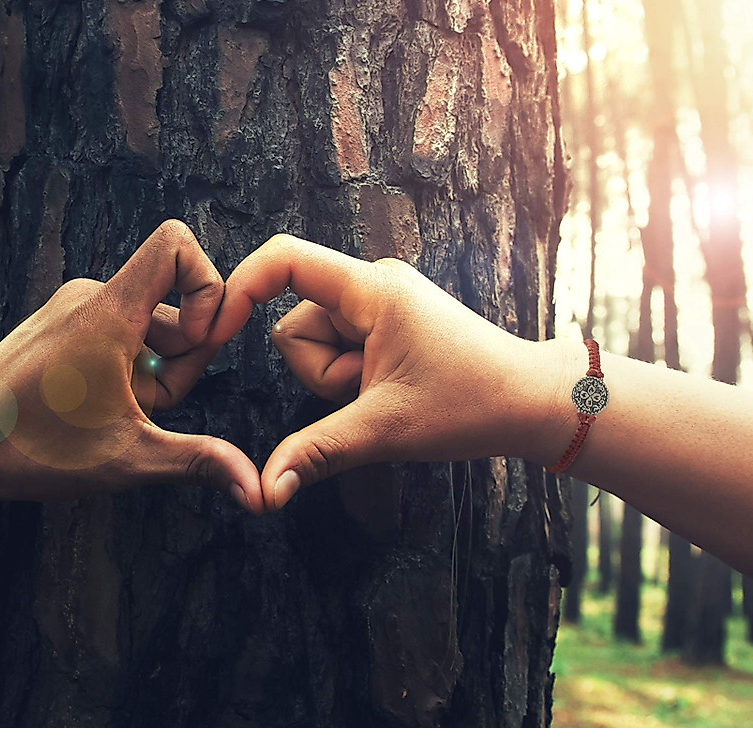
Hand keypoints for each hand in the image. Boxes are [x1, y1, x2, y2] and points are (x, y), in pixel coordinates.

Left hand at [0, 221, 261, 511]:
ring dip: (151, 376)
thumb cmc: (28, 446)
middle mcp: (91, 297)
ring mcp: (73, 311)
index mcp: (109, 311)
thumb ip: (199, 462)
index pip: (176, 244)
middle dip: (179, 363)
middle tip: (147, 410)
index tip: (198, 342)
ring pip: (146, 329)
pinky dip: (124, 371)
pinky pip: (116, 336)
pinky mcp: (60, 327)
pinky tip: (97, 410)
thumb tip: (258, 490)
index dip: (208, 286)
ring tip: (116, 417)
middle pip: (173, 306)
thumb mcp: (127, 458)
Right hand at [210, 234, 557, 510]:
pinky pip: (340, 349)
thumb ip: (316, 453)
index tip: (217, 331)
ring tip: (387, 394)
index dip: (241, 286)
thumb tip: (263, 492)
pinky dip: (353, 378)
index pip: (285, 258)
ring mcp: (381, 303)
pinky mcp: (387, 322)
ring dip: (338, 380)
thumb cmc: (472, 404)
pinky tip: (392, 391)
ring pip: (315, 343)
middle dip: (321, 372)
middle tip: (373, 392)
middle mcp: (373, 284)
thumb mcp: (385, 429)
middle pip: (296, 324)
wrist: (534, 403)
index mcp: (372, 290)